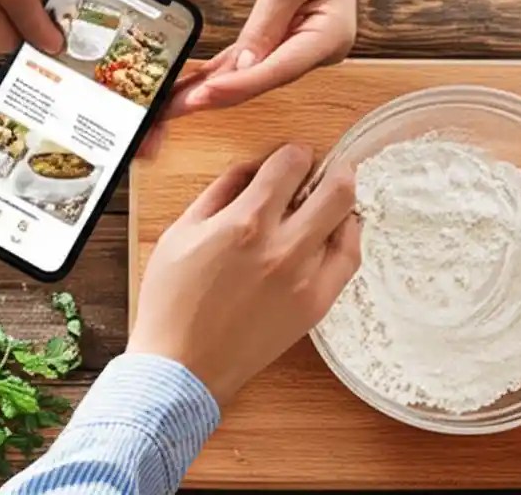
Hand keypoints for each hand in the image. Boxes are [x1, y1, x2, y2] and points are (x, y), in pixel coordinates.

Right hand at [129, 144, 359, 404]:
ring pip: (347, 220)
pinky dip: (347, 237)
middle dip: (333, 168)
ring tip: (327, 201)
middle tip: (324, 169)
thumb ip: (220, 192)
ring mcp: (304, 278)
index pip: (290, 164)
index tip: (292, 156)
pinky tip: (334, 232)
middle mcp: (281, 246)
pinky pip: (348, 259)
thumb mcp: (181, 231)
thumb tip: (252, 167)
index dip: (294, 152)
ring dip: (340, 202)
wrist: (182, 367)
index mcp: (244, 222)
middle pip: (336, 187)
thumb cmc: (172, 301)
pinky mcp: (316, 304)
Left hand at [165, 0, 364, 116]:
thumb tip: (243, 67)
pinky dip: (226, 68)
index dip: (235, 86)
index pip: (275, 71)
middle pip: (262, 79)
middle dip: (217, 94)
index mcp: (328, 38)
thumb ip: (265, 26)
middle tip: (174, 110)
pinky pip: (253, 57)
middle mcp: (320, 49)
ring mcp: (304, 44)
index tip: (200, 98)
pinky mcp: (289, 35)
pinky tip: (198, 82)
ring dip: (216, 86)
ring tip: (176, 103)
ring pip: (254, 73)